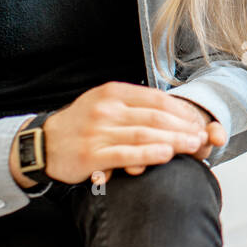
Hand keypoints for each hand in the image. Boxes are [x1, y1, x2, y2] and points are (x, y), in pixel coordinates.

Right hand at [15, 82, 223, 186]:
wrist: (44, 143)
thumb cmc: (82, 125)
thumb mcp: (106, 104)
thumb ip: (135, 106)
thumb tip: (173, 111)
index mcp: (114, 92)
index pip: (157, 99)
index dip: (182, 111)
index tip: (199, 122)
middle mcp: (107, 108)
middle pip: (155, 117)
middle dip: (183, 127)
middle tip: (203, 137)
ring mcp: (98, 131)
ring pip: (144, 134)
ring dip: (173, 140)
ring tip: (194, 145)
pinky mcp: (92, 154)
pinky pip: (126, 153)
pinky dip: (148, 153)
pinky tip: (166, 155)